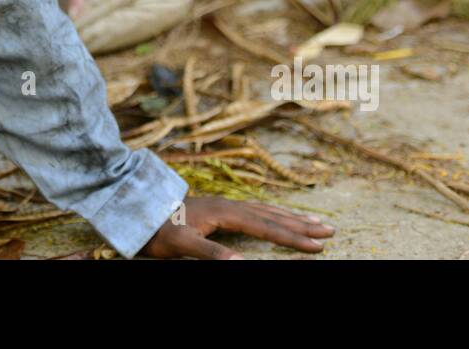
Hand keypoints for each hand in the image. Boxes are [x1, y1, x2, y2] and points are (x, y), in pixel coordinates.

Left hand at [136, 196, 334, 258]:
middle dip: (302, 224)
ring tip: (314, 222)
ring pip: (266, 210)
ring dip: (291, 216)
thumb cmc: (158, 231)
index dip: (293, 236)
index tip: (319, 245)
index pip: (267, 226)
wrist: (138, 212)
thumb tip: (242, 264)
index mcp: (225, 212)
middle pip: (272, 214)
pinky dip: (273, 214)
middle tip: (330, 230)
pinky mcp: (218, 208)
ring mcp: (224, 204)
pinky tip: (278, 216)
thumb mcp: (182, 246)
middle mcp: (229, 205)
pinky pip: (255, 210)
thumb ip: (211, 254)